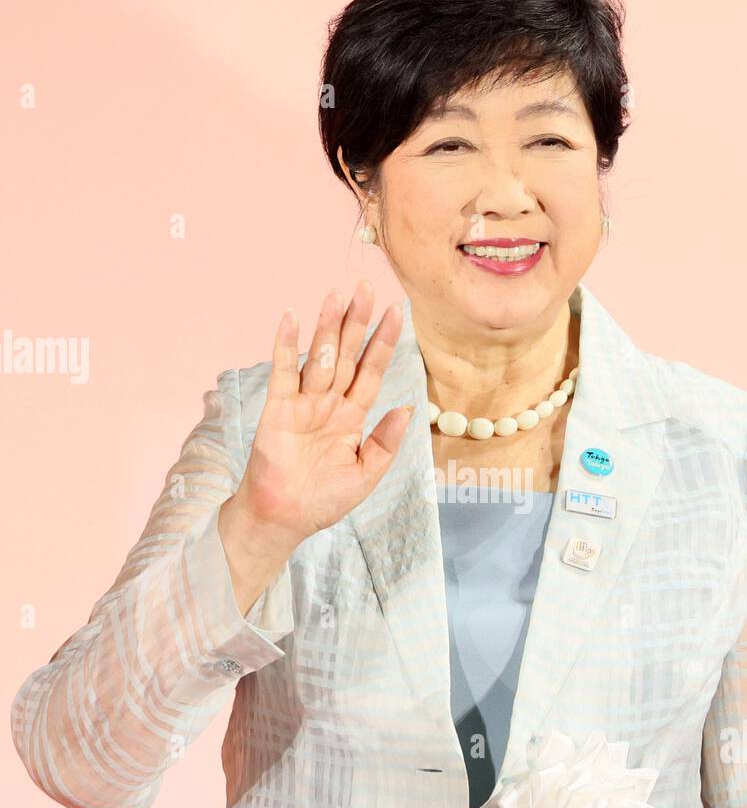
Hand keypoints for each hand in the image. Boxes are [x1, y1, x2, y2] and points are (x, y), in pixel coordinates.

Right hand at [231, 280, 411, 545]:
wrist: (285, 518)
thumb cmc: (324, 500)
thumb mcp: (366, 474)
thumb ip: (385, 442)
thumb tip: (407, 409)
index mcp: (352, 417)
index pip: (372, 371)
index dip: (384, 342)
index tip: (398, 312)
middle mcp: (329, 403)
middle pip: (348, 355)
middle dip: (358, 322)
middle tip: (368, 288)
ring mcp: (304, 403)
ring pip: (321, 357)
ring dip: (328, 326)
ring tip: (338, 295)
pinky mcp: (279, 408)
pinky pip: (284, 372)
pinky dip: (286, 345)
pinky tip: (291, 318)